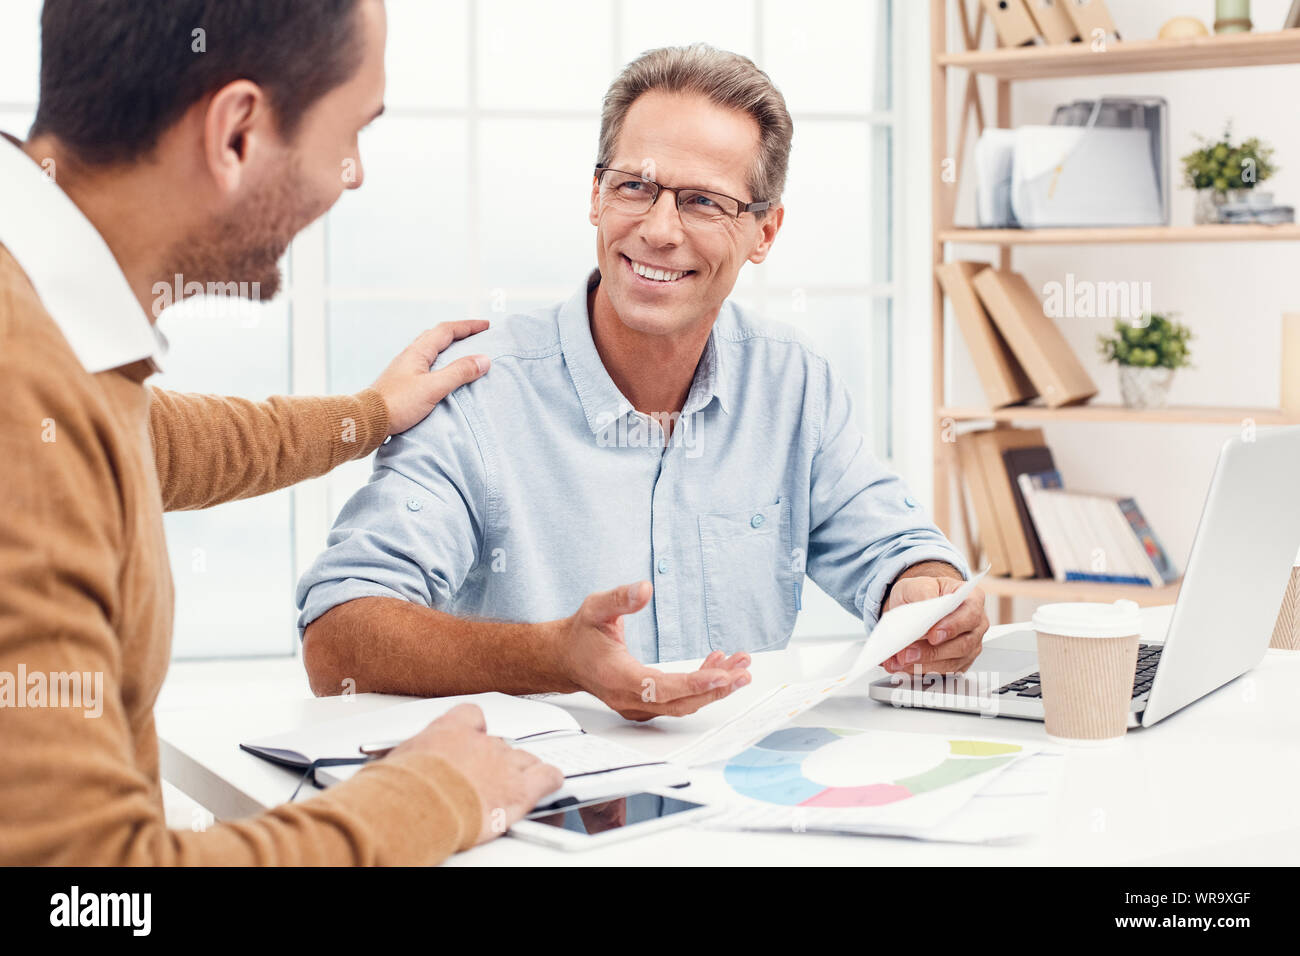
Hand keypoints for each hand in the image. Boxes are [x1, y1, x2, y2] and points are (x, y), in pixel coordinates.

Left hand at [371, 320, 491, 434]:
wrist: (368, 420)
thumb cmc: (398, 403)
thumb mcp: (433, 388)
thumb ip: (459, 373)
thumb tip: (484, 360)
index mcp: (418, 352)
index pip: (446, 330)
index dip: (468, 326)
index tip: (486, 325)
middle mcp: (410, 355)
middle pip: (437, 336)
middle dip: (459, 332)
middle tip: (476, 334)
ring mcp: (404, 368)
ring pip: (430, 349)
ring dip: (448, 346)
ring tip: (462, 350)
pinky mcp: (402, 382)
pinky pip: (425, 363)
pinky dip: (440, 361)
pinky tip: (442, 372)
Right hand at [389, 703, 562, 845]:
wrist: (417, 807)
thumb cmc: (400, 789)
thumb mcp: (394, 763)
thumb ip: (408, 759)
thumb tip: (392, 768)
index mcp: (450, 730)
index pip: (472, 716)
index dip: (474, 730)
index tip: (472, 737)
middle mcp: (481, 742)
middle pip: (499, 743)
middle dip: (495, 759)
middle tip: (485, 777)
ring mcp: (503, 764)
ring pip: (523, 758)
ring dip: (520, 770)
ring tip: (514, 782)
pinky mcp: (519, 789)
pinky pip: (547, 777)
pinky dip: (550, 780)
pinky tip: (551, 782)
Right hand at [556, 582, 751, 720]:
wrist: (565, 658)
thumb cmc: (581, 634)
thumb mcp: (595, 608)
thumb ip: (620, 598)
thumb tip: (645, 588)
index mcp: (618, 677)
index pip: (661, 688)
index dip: (694, 684)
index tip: (723, 675)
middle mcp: (629, 699)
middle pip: (680, 702)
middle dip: (715, 688)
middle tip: (744, 672)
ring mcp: (637, 706)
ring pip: (682, 704)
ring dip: (713, 688)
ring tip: (739, 667)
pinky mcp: (645, 704)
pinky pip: (678, 700)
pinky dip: (700, 686)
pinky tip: (717, 666)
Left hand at [879, 576, 987, 675]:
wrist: (917, 604)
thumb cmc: (923, 592)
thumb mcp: (918, 584)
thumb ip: (922, 593)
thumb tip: (925, 612)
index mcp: (972, 599)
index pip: (970, 614)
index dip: (952, 627)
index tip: (932, 635)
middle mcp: (975, 625)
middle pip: (962, 644)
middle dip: (931, 652)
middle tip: (907, 653)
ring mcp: (969, 646)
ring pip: (951, 662)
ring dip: (923, 665)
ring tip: (900, 660)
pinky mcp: (958, 663)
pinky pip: (942, 673)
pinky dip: (919, 671)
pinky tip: (902, 667)